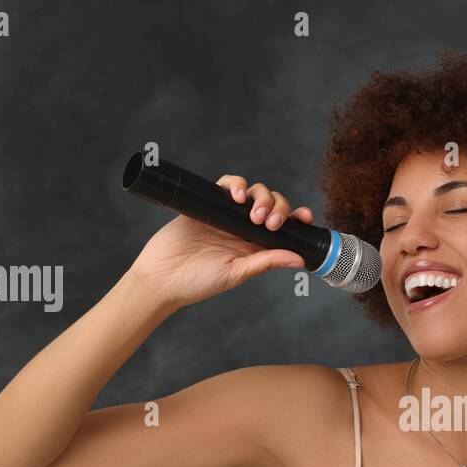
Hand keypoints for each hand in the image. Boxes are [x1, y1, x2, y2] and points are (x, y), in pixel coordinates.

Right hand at [128, 175, 314, 309]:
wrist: (161, 277)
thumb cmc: (198, 282)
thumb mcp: (236, 274)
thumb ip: (265, 262)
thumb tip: (299, 259)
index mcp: (255, 246)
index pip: (283, 227)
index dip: (296, 218)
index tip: (304, 217)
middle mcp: (244, 228)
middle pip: (272, 205)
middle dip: (278, 207)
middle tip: (269, 223)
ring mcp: (226, 214)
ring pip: (253, 192)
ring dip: (261, 196)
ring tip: (254, 213)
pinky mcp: (208, 203)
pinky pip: (227, 185)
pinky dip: (236, 183)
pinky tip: (238, 195)